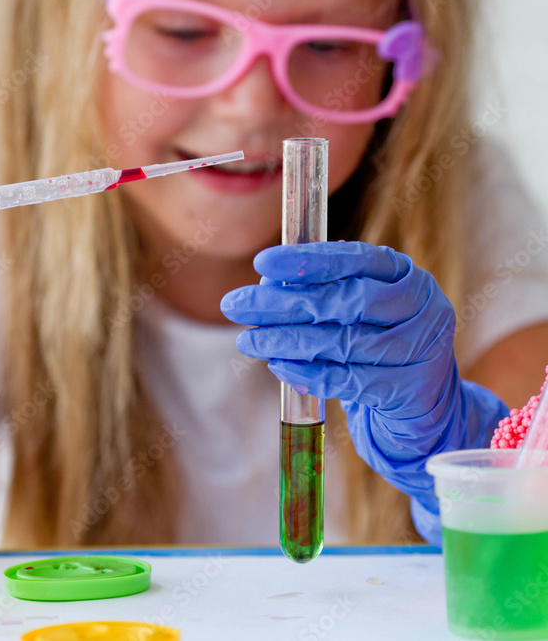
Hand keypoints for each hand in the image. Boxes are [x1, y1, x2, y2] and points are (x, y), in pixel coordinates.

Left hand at [221, 242, 505, 535]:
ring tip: (248, 340)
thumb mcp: (358, 309)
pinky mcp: (410, 388)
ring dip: (287, 341)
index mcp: (404, 274)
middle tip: (235, 305)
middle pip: (344, 301)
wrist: (425, 401)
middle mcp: (419, 305)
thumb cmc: (378, 341)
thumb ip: (322, 291)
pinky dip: (309, 373)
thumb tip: (267, 282)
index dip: (306, 260)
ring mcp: (420, 348)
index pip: (354, 259)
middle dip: (283, 303)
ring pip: (343, 342)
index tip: (261, 262)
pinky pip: (350, 380)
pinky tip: (278, 366)